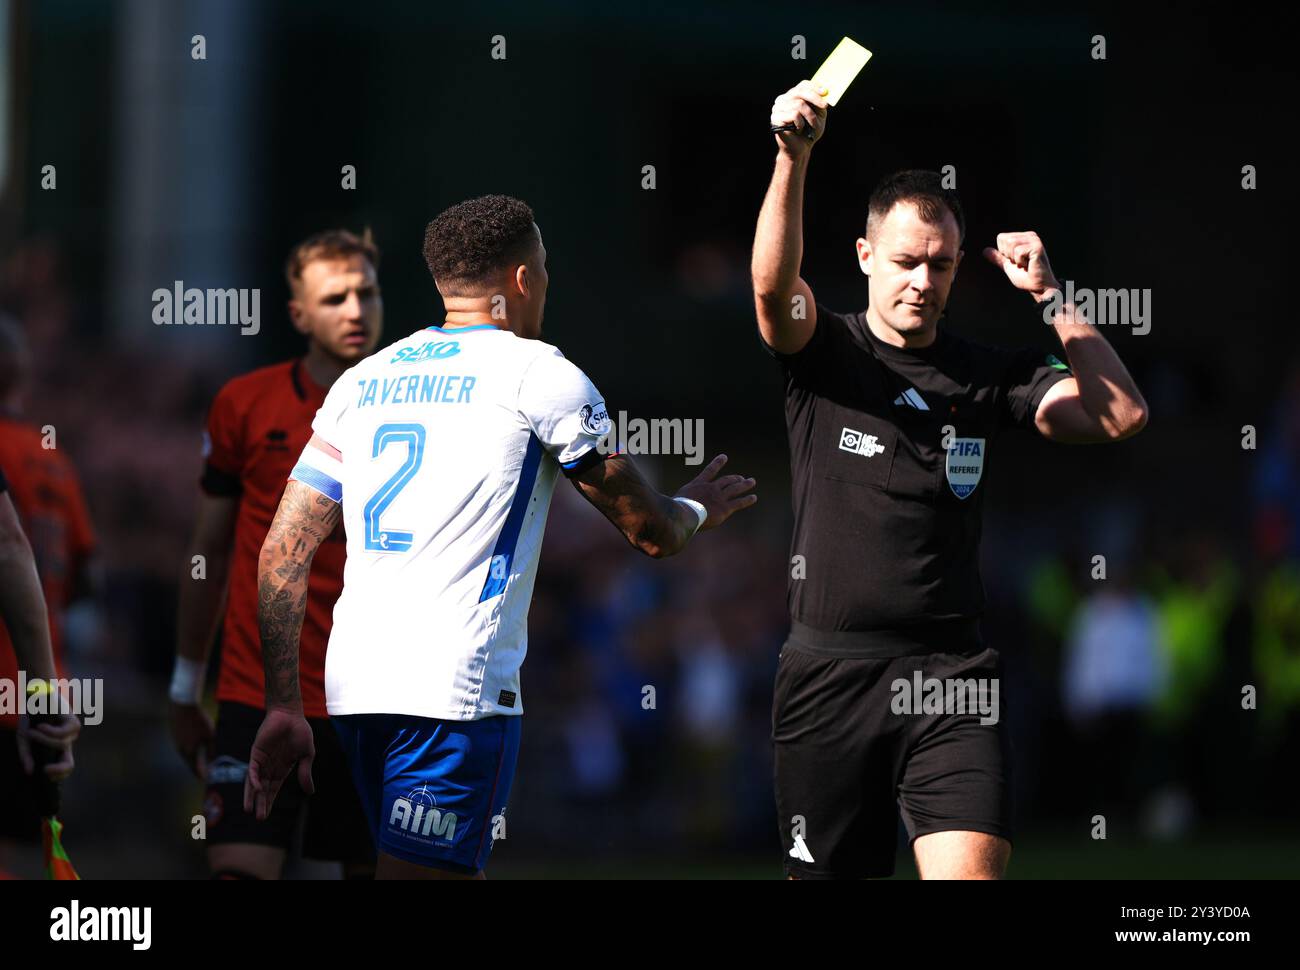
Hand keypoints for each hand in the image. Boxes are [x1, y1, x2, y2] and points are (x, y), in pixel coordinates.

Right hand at [16, 712, 78, 781]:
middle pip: (69, 765)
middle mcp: (66, 744)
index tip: (43, 773)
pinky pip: (62, 734)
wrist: (38, 698)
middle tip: (45, 770)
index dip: (57, 776)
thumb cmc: (32, 720)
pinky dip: (49, 732)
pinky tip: (41, 727)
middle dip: (59, 770)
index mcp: (56, 751)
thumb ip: (26, 755)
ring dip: (42, 739)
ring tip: (31, 732)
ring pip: (59, 745)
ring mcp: (71, 735)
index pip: (62, 769)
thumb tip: (29, 772)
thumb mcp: (24, 739)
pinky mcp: (73, 722)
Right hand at [168, 700, 214, 778]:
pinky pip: (182, 747)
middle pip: (190, 763)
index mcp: (190, 752)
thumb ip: (212, 749)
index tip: (207, 779)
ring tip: (199, 763)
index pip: (195, 768)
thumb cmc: (199, 720)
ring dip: (193, 759)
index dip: (201, 774)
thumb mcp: (210, 735)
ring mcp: (176, 742)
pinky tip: (193, 748)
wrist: (182, 705)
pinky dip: (189, 751)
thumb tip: (214, 761)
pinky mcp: (174, 735)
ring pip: (185, 755)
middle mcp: (181, 750)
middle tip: (203, 773)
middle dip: (197, 768)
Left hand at [243, 707, 314, 821]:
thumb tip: (310, 792)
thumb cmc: (300, 731)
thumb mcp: (307, 755)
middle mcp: (269, 767)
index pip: (272, 789)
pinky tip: (255, 788)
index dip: (269, 802)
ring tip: (248, 809)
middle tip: (259, 818)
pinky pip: (253, 768)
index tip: (265, 816)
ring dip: (251, 795)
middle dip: (261, 803)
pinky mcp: (256, 752)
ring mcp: (261, 760)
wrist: (290, 713)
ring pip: (254, 782)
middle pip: (263, 789)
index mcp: (281, 769)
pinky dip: (253, 779)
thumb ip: (305, 773)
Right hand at [675, 454, 757, 531]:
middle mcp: (711, 488)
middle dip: (734, 478)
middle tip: (741, 477)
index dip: (717, 463)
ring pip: (735, 489)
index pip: (709, 471)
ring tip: (752, 481)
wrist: (684, 513)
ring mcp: (719, 497)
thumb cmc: (674, 509)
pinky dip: (747, 499)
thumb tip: (658, 504)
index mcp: (698, 485)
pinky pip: (739, 502)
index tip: (724, 457)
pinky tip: (753, 497)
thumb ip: (673, 501)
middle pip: (726, 480)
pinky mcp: (725, 508)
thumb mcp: (672, 501)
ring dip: (745, 484)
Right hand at [770, 81, 828, 156]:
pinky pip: (794, 115)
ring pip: (799, 104)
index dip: (815, 87)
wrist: (800, 149)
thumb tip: (825, 92)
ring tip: (810, 126)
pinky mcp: (776, 118)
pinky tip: (798, 130)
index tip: (825, 92)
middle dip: (815, 98)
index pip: (802, 85)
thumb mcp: (818, 115)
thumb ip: (820, 102)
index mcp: (791, 96)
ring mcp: (777, 109)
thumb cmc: (809, 131)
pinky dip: (801, 124)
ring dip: (810, 117)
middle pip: (800, 92)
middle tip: (825, 106)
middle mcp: (782, 100)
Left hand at [982, 231, 1060, 299]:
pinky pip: (1018, 252)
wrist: (1038, 287)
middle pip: (1004, 240)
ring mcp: (1035, 240)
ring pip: (1010, 243)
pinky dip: (1020, 262)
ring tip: (1025, 264)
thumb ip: (998, 257)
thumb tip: (984, 250)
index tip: (1015, 261)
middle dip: (1008, 255)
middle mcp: (1030, 236)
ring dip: (1014, 259)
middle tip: (1020, 263)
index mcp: (1024, 237)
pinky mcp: (1037, 247)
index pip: (1001, 238)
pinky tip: (1029, 265)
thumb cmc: (1026, 277)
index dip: (1004, 252)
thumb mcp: (1008, 265)